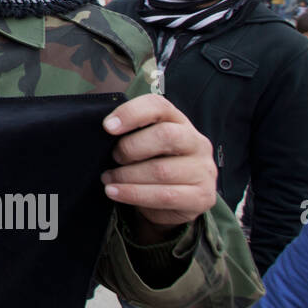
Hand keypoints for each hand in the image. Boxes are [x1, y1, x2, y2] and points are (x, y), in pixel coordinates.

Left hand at [100, 94, 216, 234]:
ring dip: (127, 176)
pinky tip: (116, 192)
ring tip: (108, 179)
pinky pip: (164, 196)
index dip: (131, 113)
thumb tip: (104, 131)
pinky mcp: (202, 197)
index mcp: (179, 122)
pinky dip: (134, 194)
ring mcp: (203, 170)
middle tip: (114, 157)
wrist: (176, 200)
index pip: (159, 106)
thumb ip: (130, 134)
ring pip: (161, 170)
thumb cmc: (153, 164)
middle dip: (131, 148)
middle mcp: (197, 142)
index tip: (108, 127)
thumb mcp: (144, 144)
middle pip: (166, 135)